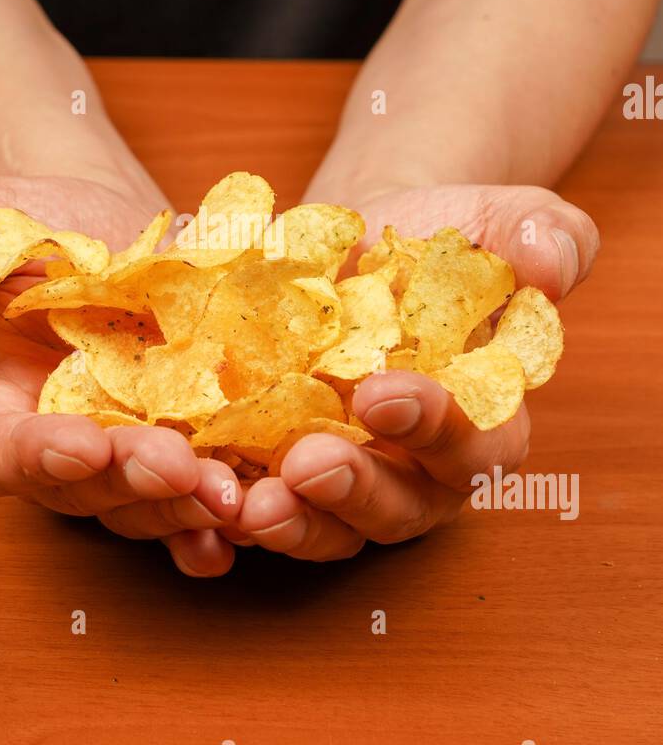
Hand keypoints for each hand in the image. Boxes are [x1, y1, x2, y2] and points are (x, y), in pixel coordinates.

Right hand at [0, 174, 242, 576]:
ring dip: (189, 508)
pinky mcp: (189, 442)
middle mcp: (62, 448)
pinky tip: (261, 510)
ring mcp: (129, 452)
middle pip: (88, 491)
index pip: (6, 451)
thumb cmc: (26, 220)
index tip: (81, 445)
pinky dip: (229, 509)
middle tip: (178, 467)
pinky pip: (206, 489)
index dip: (41, 456)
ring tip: (229, 494)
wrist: (106, 218)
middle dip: (133, 484)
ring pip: (152, 503)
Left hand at [237, 183, 597, 560]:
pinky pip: (255, 505)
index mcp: (484, 424)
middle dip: (351, 491)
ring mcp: (342, 483)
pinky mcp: (275, 474)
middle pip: (393, 507)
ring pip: (322, 526)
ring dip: (288, 523)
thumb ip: (543, 235)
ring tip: (247, 504)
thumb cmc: (437, 238)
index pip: (472, 447)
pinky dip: (226, 510)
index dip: (433, 428)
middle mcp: (415, 473)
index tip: (383, 394)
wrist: (353, 240)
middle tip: (307, 464)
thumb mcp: (498, 218)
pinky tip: (195, 492)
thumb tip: (549, 264)